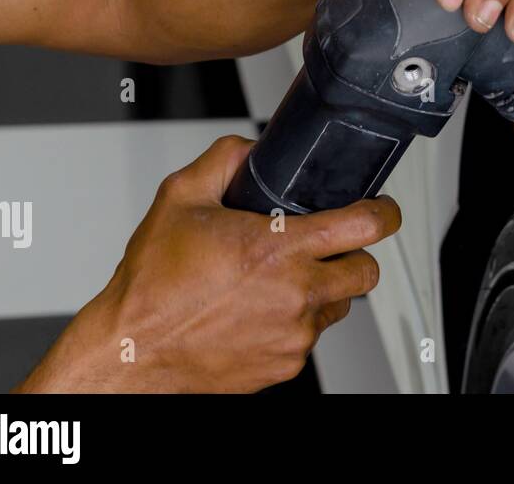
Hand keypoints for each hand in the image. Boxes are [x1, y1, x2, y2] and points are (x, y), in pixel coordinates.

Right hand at [17, 136, 400, 392]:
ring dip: (323, 290)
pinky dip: (296, 322)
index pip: (366, 226)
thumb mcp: (179, 199)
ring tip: (280, 281)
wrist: (129, 353)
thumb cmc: (151, 286)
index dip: (384, 212)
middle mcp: (295, 294)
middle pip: (367, 271)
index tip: (382, 209)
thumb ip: (224, 160)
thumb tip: (253, 149)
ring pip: (340, 305)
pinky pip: (310, 337)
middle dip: (355, 254)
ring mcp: (294, 334)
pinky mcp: (285, 365)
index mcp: (278, 249)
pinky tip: (260, 311)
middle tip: (329, 247)